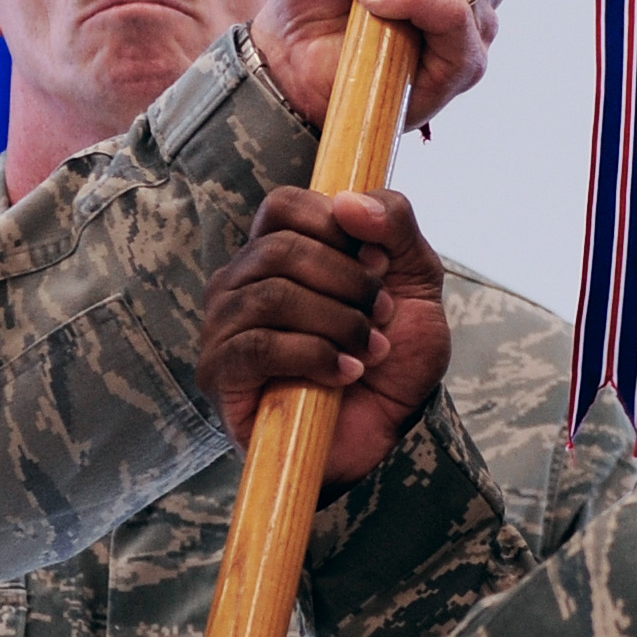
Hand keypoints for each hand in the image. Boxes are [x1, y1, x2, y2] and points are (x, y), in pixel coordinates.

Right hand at [201, 187, 449, 485]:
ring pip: (272, 295)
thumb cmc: (392, 356)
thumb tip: (350, 202)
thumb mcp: (416, 280)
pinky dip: (313, 355)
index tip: (379, 265)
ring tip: (369, 351)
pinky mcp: (220, 373)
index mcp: (277, 251)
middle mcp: (241, 282)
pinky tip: (345, 373)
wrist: (386, 433)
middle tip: (381, 318)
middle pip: (281, 248)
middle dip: (348, 282)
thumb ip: (395, 226)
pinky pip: (258, 345)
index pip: (283, 206)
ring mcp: (224, 326)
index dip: (334, 226)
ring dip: (337, 322)